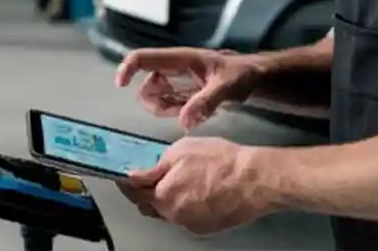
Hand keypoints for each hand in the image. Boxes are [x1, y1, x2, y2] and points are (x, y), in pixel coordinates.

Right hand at [115, 47, 260, 129]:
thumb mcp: (228, 87)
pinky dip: (178, 112)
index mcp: (180, 59)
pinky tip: (199, 112)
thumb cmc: (241, 74)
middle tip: (181, 111)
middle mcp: (173, 68)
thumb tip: (182, 121)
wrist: (252, 78)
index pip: (143, 58)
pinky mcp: (181, 92)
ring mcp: (176, 81)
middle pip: (146, 86)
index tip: (121, 85)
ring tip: (197, 111)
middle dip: (158, 103)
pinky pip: (168, 106)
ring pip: (156, 99)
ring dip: (169, 110)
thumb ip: (206, 102)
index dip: (127, 68)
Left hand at [121, 136, 271, 235]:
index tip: (124, 179)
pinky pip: (186, 217)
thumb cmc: (220, 160)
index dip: (127, 184)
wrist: (253, 180)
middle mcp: (173, 214)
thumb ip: (155, 165)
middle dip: (147, 193)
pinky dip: (186, 207)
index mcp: (163, 194)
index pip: (134, 192)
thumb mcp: (182, 150)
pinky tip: (198, 193)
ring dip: (168, 200)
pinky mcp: (205, 228)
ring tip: (182, 182)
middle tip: (153, 177)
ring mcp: (189, 224)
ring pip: (169, 212)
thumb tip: (135, 175)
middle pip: (150, 205)